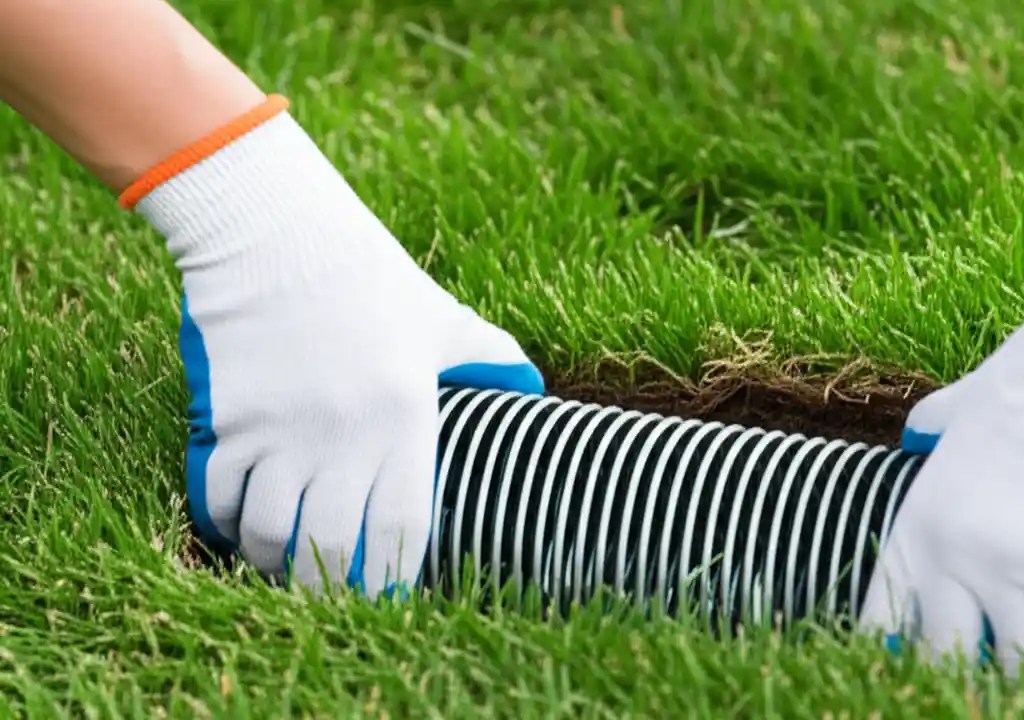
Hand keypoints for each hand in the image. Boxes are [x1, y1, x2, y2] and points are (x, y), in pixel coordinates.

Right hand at [140, 111, 542, 596]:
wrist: (276, 233)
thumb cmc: (368, 278)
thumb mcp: (442, 318)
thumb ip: (491, 359)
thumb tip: (533, 393)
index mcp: (405, 416)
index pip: (403, 528)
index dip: (394, 579)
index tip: (390, 599)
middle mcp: (344, 434)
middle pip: (330, 547)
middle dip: (330, 588)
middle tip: (332, 594)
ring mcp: (281, 429)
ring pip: (270, 533)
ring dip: (275, 561)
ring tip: (286, 563)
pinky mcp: (229, 418)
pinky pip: (222, 497)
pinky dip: (230, 522)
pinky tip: (246, 523)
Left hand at [858, 218, 1023, 680]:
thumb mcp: (959, 408)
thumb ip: (933, 429)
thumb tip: (914, 432)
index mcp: (922, 526)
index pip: (886, 617)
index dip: (895, 649)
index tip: (901, 668)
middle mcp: (963, 564)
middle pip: (949, 657)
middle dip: (964, 674)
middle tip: (979, 681)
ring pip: (1023, 671)